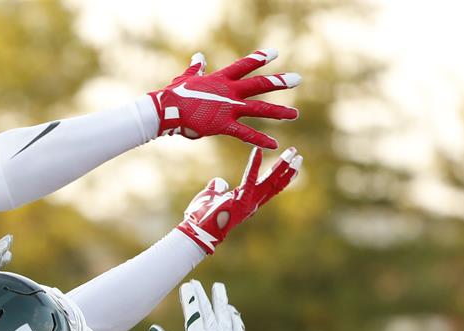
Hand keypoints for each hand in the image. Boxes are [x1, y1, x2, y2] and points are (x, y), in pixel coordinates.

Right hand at [148, 280, 248, 330]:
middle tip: (197, 282)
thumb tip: (153, 330)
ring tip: (219, 287)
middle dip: (202, 295)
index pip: (194, 314)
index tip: (186, 287)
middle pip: (209, 311)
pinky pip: (237, 327)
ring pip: (225, 316)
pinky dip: (233, 317)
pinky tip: (230, 310)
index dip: (189, 299)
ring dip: (221, 300)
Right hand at [150, 48, 299, 147]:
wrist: (166, 109)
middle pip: (260, 84)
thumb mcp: (186, 78)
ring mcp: (229, 107)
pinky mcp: (223, 124)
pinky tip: (274, 144)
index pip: (245, 65)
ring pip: (259, 108)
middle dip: (279, 82)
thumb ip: (196, 68)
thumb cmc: (173, 94)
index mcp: (221, 79)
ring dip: (278, 111)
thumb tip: (198, 57)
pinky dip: (260, 139)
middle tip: (297, 79)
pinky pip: (246, 133)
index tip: (275, 53)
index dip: (259, 58)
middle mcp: (230, 91)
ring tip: (295, 114)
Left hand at [178, 147, 299, 254]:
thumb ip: (217, 189)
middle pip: (275, 184)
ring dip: (281, 166)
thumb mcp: (210, 198)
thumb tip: (219, 182)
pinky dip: (254, 165)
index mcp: (247, 203)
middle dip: (287, 169)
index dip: (279, 176)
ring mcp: (248, 203)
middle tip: (297, 154)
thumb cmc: (201, 217)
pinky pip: (250, 179)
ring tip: (293, 153)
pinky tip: (257, 151)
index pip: (268, 187)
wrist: (198, 231)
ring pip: (270, 182)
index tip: (290, 164)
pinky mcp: (241, 201)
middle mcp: (252, 203)